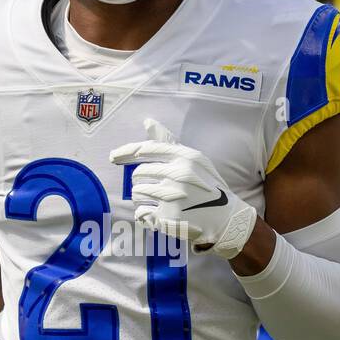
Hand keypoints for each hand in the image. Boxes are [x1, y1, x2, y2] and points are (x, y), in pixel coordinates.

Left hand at [109, 118, 256, 258]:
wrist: (225, 218)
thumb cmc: (207, 186)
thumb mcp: (194, 160)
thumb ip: (168, 143)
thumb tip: (147, 121)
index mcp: (185, 157)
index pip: (147, 149)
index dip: (126, 152)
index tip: (114, 157)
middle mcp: (178, 174)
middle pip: (138, 173)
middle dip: (140, 180)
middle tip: (155, 188)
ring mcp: (172, 196)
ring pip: (137, 192)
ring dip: (142, 197)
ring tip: (158, 201)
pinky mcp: (167, 217)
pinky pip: (141, 212)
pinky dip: (144, 215)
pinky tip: (156, 214)